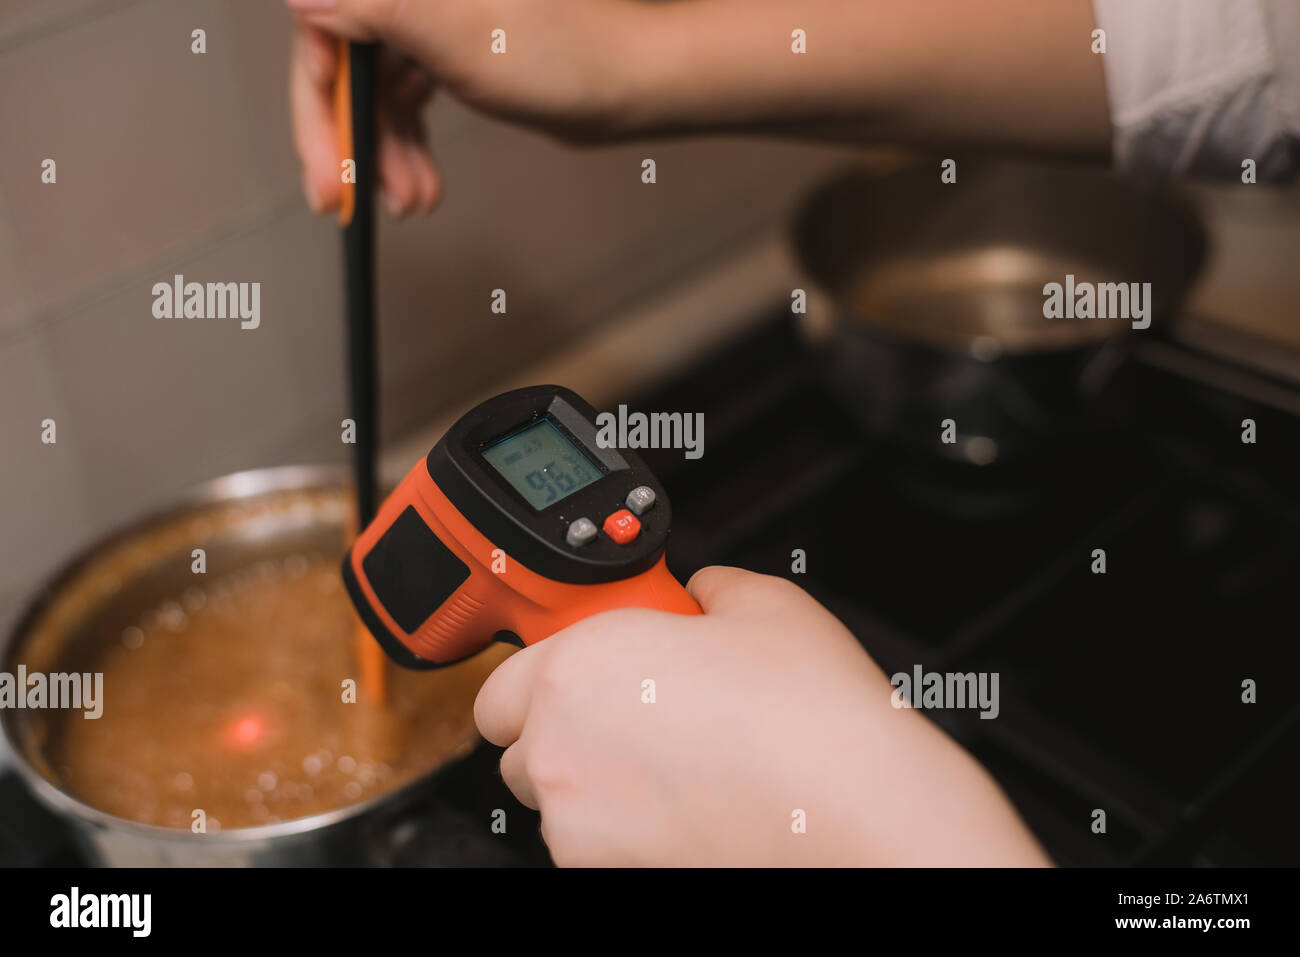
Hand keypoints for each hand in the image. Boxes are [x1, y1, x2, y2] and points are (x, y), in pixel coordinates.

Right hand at [286, 0, 634, 216]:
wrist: (629, 85)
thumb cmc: (569, 55)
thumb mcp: (462, 37)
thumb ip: (379, 9)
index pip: (324, 25)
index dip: (317, 98)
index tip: (324, 160)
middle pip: (343, 62)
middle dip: (347, 138)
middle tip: (342, 198)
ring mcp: (426, 17)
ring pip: (374, 89)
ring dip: (382, 152)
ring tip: (407, 201)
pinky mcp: (446, 49)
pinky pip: (403, 98)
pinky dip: (405, 143)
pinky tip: (417, 184)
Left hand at [474, 566, 1051, 866]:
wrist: (853, 816)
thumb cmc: (809, 720)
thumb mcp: (764, 604)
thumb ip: (709, 588)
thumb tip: (703, 593)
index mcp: (577, 668)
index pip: (501, 683)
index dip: (543, 675)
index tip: (583, 673)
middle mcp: (560, 749)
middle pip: (521, 745)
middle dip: (566, 728)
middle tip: (633, 715)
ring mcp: (579, 822)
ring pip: (557, 800)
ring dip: (594, 780)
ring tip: (674, 762)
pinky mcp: (607, 872)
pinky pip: (592, 843)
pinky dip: (622, 827)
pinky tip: (686, 802)